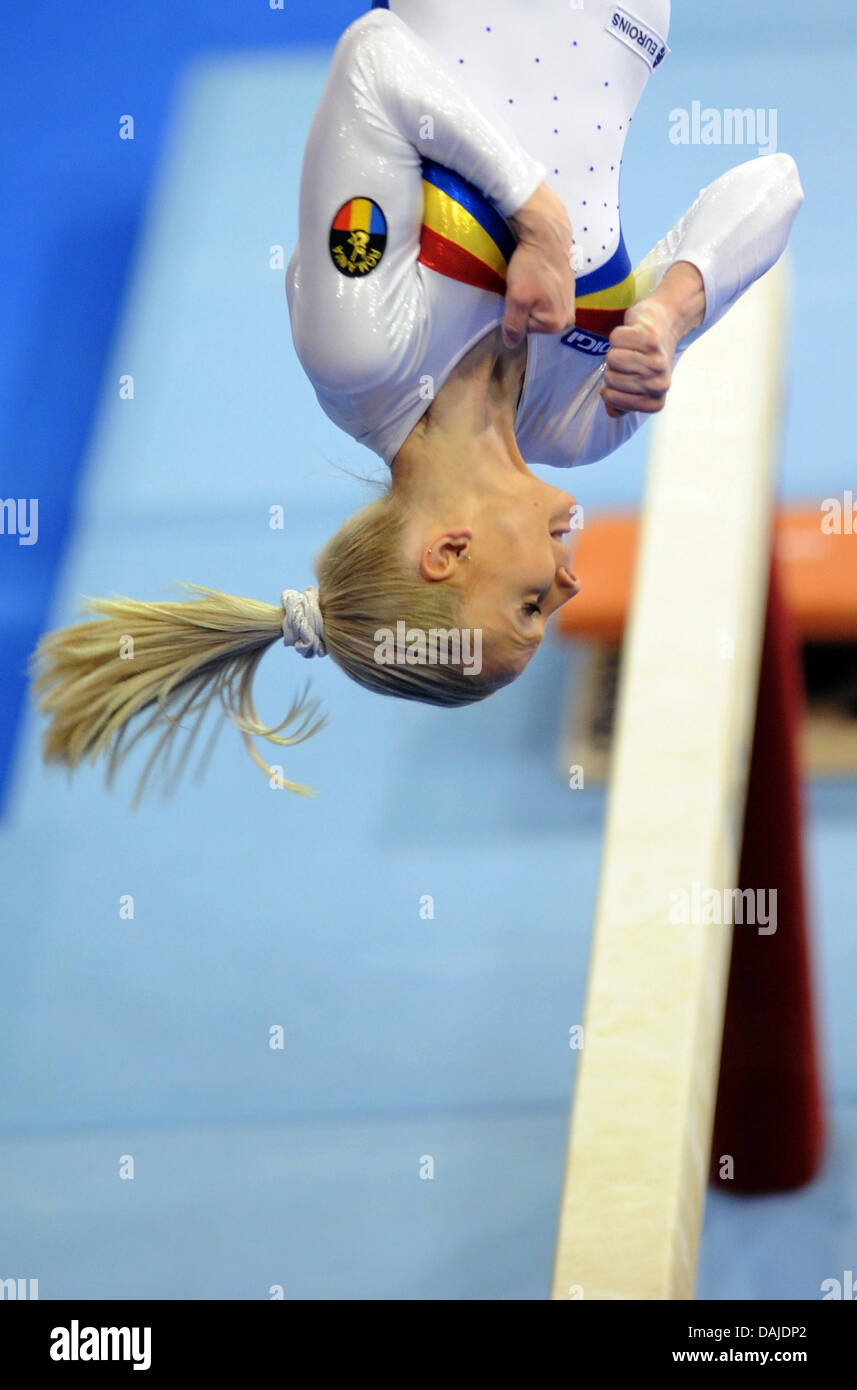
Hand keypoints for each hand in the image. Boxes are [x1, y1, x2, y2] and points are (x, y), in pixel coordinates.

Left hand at [503, 183, 574, 348]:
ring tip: (533, 281)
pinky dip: (540, 291)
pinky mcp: (568, 293)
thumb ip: (513, 325)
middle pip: (534, 322)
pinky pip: (547, 300)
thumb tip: (511, 344)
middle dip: (526, 306)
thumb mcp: (517, 298)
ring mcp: (570, 306)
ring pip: (539, 310)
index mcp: (556, 324)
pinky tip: (539, 278)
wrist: (548, 236)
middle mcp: (568, 319)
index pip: (524, 329)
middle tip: (526, 286)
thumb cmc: (532, 266)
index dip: (516, 312)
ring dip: (531, 298)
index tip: (520, 293)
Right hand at [600, 299, 676, 417]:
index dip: (610, 386)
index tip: (627, 378)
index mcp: (654, 403)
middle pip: (610, 378)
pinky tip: (633, 333)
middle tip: (630, 360)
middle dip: (614, 367)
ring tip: (632, 348)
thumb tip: (611, 405)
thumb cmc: (644, 361)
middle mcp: (659, 386)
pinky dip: (620, 333)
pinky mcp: (651, 339)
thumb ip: (618, 405)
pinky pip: (615, 339)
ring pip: (611, 358)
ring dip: (616, 349)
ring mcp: (657, 363)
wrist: (666, 326)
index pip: (611, 398)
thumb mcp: (634, 389)